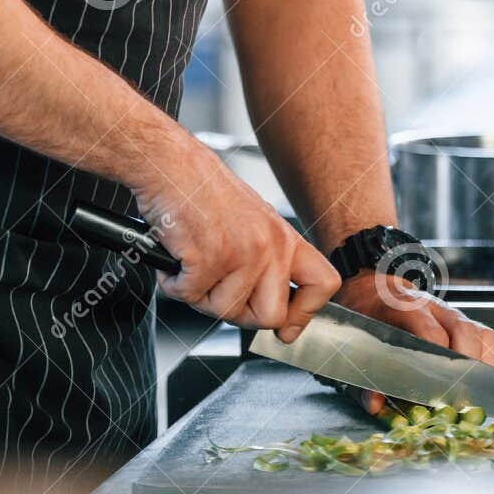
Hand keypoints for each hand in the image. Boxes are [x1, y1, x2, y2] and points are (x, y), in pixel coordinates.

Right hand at [133, 138, 340, 332]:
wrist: (170, 164)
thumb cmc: (201, 189)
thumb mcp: (252, 219)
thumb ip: (266, 257)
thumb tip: (269, 303)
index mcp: (283, 236)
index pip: (323, 283)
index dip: (306, 314)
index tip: (288, 329)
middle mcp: (269, 245)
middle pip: (270, 316)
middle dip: (238, 314)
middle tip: (217, 291)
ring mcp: (241, 253)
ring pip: (225, 311)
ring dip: (199, 295)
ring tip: (192, 261)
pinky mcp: (208, 258)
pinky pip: (189, 296)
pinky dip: (174, 283)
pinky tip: (175, 256)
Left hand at [334, 270, 493, 415]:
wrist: (371, 288)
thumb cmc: (362, 319)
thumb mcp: (354, 344)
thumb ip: (362, 378)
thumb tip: (375, 406)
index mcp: (402, 308)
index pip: (431, 333)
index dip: (438, 364)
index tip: (437, 394)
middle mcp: (431, 306)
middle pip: (463, 331)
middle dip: (465, 369)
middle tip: (458, 400)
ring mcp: (449, 311)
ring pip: (480, 333)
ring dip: (480, 366)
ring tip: (472, 395)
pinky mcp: (460, 320)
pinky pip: (486, 336)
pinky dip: (488, 359)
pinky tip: (478, 381)